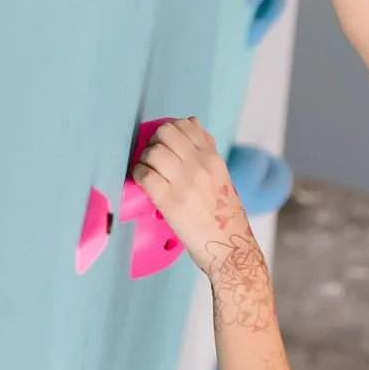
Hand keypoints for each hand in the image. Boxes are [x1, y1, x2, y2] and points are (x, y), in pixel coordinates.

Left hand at [131, 118, 247, 276]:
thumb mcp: (221, 175)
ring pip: (153, 152)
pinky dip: (139, 176)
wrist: (229, 247)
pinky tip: (144, 184)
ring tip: (148, 172)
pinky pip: (145, 175)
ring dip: (145, 160)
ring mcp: (184, 183)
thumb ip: (206, 148)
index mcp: (212, 158)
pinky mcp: (170, 201)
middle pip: (165, 133)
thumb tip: (191, 121)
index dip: (169, 131)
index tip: (166, 145)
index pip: (185, 125)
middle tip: (154, 158)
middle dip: (154, 142)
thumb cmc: (223, 215)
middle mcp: (199, 166)